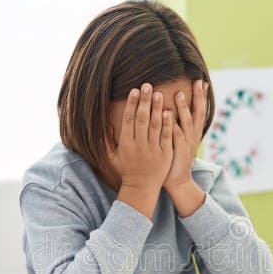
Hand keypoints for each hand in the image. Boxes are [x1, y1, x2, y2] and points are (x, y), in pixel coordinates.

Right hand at [107, 84, 174, 218]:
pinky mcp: (165, 154)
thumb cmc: (126, 170)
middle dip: (145, 101)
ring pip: (155, 125)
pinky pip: (166, 136)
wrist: (142, 188)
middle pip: (142, 119)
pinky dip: (168, 124)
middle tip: (148, 85)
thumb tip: (104, 123)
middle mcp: (139, 145)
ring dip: (157, 109)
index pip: (129, 120)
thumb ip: (106, 140)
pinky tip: (169, 111)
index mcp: (126, 144)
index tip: (134, 90)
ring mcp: (153, 149)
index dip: (132, 104)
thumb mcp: (111, 157)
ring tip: (159, 93)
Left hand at [163, 79, 207, 189]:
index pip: (200, 111)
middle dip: (199, 98)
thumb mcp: (180, 139)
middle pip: (198, 113)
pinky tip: (168, 116)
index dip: (202, 97)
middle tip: (198, 82)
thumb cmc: (175, 157)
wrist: (177, 180)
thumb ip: (179, 124)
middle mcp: (193, 136)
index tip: (202, 82)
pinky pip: (176, 137)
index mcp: (194, 132)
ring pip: (187, 123)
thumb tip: (173, 107)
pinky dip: (173, 126)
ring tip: (179, 94)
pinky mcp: (179, 151)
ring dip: (183, 108)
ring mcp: (187, 143)